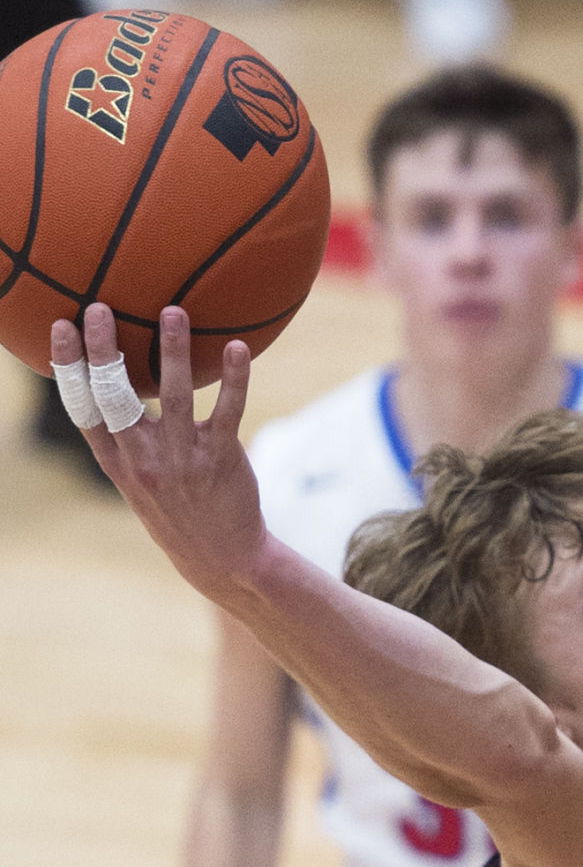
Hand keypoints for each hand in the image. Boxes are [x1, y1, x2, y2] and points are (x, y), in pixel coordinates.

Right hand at [49, 305, 268, 601]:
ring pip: (175, 395)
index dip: (70, 366)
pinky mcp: (221, 458)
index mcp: (118, 462)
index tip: (61, 325)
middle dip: (104, 349)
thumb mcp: (138, 484)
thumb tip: (116, 386)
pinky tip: (236, 348)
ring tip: (173, 311)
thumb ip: (126, 441)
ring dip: (173, 349)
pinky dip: (234, 378)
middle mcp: (145, 460)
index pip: (85, 409)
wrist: (222, 559)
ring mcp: (184, 459)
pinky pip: (229, 410)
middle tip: (100, 307)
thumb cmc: (178, 514)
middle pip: (117, 396)